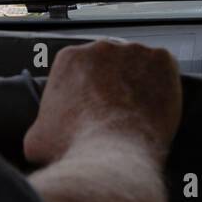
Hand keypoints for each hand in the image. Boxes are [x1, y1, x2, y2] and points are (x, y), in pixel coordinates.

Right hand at [24, 40, 181, 166]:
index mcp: (70, 58)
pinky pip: (164, 67)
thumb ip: (41, 125)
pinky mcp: (162, 60)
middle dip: (112, 81)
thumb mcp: (37, 138)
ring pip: (138, 63)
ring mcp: (135, 51)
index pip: (80, 66)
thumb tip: (39, 135)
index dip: (87, 87)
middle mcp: (102, 47)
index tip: (92, 104)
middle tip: (116, 108)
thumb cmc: (74, 146)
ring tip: (138, 108)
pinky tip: (157, 102)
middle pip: (110, 61)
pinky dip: (163, 81)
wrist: (111, 154)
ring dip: (138, 80)